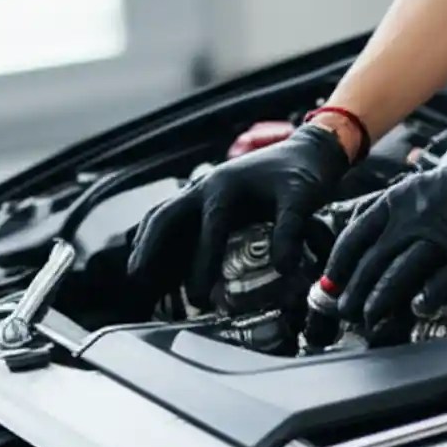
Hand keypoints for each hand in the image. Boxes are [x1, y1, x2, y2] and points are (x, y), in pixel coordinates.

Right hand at [126, 124, 349, 310]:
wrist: (308, 153)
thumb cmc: (303, 173)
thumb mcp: (301, 199)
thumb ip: (290, 231)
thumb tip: (283, 268)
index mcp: (226, 185)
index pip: (207, 226)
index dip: (201, 261)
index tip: (198, 293)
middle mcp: (206, 187)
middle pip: (165, 217)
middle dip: (149, 248)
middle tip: (138, 279)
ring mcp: (204, 194)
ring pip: (164, 218)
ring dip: (149, 246)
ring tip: (140, 278)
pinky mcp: (209, 203)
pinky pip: (178, 224)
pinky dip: (164, 245)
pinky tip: (163, 269)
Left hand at [323, 133, 446, 327]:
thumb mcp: (430, 184)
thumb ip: (402, 208)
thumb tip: (378, 233)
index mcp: (402, 197)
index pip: (355, 233)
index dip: (339, 263)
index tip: (332, 283)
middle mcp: (415, 215)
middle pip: (371, 260)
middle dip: (353, 291)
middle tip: (345, 312)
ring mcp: (442, 234)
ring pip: (397, 274)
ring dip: (380, 301)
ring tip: (371, 320)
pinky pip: (440, 281)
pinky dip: (426, 298)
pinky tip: (417, 310)